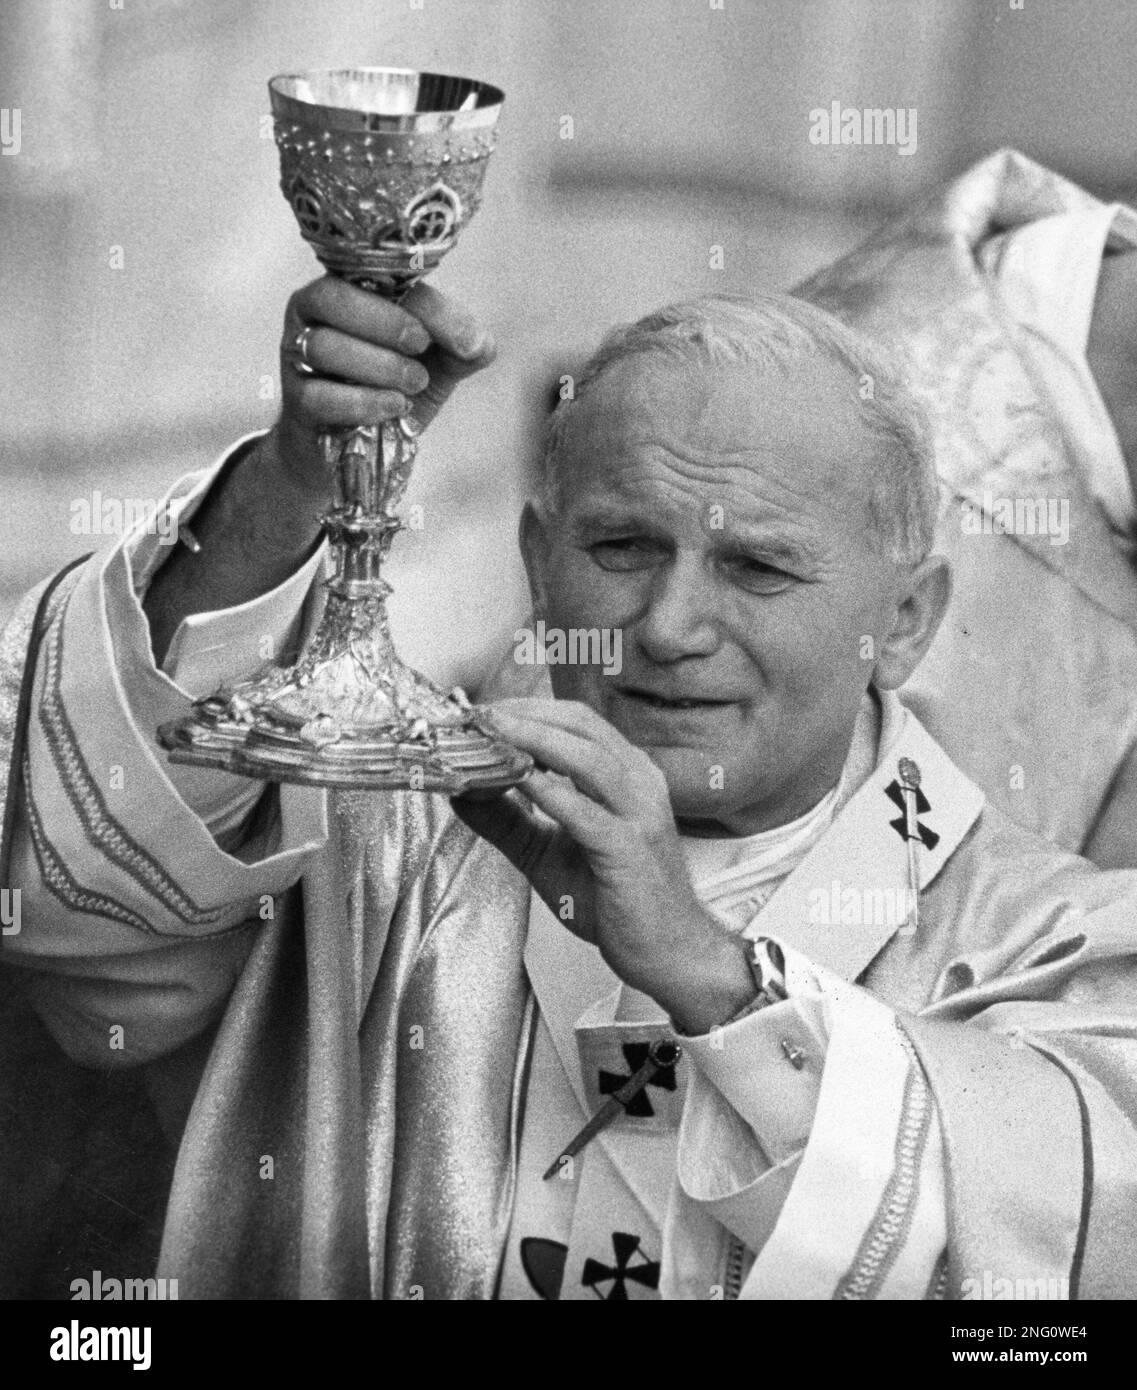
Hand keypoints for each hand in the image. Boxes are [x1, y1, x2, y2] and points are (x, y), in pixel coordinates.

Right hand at [272, 275, 496, 499]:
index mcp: (351, 288)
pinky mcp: (296, 399)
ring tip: (413, 385)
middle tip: (421, 349)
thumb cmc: (396, 390)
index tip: (459, 338)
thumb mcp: (438, 364)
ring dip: (379, 366)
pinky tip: (393, 407)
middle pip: (333, 297)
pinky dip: (362, 401)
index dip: (422, 305)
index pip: (377, 277)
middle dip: (386, 323)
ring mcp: (298, 356)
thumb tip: (478, 343)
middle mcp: (313, 313)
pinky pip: (319, 395)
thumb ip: (463, 346)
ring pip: (324, 346)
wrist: (363, 449)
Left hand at [452, 699, 755, 1034]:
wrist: (666, 951)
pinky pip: (585, 811)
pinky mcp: (630, 849)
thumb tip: (462, 792)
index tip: (480, 712)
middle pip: (579, 724)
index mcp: (626, 774)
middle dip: (523, 715)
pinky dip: (547, 790)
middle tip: (475, 716)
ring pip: (585, 756)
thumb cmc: (617, 900)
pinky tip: (516, 781)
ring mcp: (639, 813)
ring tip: (489, 735)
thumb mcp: (548, 852)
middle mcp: (639, 782)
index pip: (575, 721)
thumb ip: (509, 820)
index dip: (525, 709)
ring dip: (532, 740)